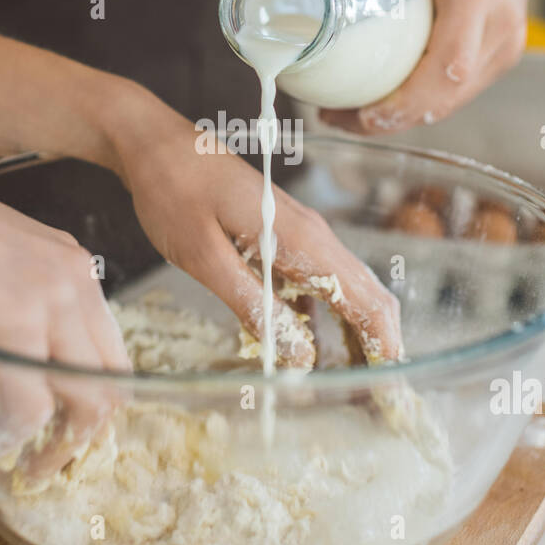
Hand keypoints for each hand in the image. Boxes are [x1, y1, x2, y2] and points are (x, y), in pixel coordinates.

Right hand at [0, 128, 129, 478]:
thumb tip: (7, 364)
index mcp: (65, 258)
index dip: (91, 394)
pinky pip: (33, 407)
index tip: (65, 426)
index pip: (107, 343)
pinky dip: (12, 438)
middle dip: (88, 430)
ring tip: (27, 466)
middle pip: (113, 375)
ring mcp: (48, 297)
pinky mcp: (13, 323)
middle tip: (54, 458)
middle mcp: (71, 275)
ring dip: (61, 446)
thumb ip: (8, 308)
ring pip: (90, 398)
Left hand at [110, 109, 402, 366]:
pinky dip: (320, 318)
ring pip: (343, 291)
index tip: (390, 391)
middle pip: (365, 297)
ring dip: (351, 336)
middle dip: (377, 348)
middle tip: (376, 401)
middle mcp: (313, 234)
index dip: (385, 346)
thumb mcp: (204, 257)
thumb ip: (252, 305)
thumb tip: (298, 357)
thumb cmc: (174, 192)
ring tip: (351, 384)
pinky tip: (309, 348)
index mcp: (302, 238)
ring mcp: (299, 234)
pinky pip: (313, 283)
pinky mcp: (281, 237)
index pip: (365, 299)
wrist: (155, 143)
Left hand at [273, 0, 543, 134]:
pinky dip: (418, 106)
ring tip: (344, 113)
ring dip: (400, 119)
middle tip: (333, 117)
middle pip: (448, 93)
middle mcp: (501, 17)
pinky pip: (459, 94)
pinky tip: (378, 105)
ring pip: (452, 102)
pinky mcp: (503, 54)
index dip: (409, 98)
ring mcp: (508, 41)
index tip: (363, 111)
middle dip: (390, 119)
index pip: (450, 59)